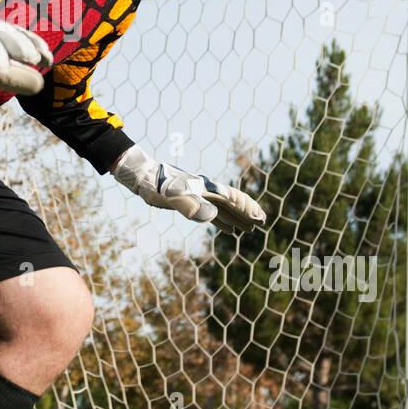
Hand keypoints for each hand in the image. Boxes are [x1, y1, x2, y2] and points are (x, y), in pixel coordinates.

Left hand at [111, 145, 265, 232]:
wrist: (145, 179)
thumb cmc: (159, 187)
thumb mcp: (174, 197)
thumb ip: (193, 207)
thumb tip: (212, 217)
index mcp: (207, 189)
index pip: (233, 200)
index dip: (246, 209)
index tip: (260, 219)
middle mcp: (207, 192)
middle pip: (233, 203)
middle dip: (247, 213)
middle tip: (262, 223)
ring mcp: (201, 196)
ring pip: (225, 208)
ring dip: (238, 217)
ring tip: (250, 227)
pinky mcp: (193, 201)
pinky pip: (214, 212)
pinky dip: (223, 220)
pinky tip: (228, 230)